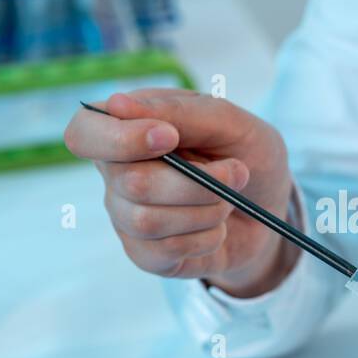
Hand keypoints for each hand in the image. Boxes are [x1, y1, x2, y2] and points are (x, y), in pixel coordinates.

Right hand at [63, 89, 296, 296]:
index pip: (85, 133)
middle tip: (236, 171)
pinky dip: (205, 238)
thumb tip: (116, 104)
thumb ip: (180, 112)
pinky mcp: (146, 253)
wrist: (272, 207)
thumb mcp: (230, 122)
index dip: (120, 139)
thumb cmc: (247, 154)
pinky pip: (164, 251)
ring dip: (206, 211)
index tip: (170, 137)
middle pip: (130, 183)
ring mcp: (127, 217)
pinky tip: (216, 227)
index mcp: (128, 128)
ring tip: (227, 200)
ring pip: (148, 221)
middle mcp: (117, 173)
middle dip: (196, 182)